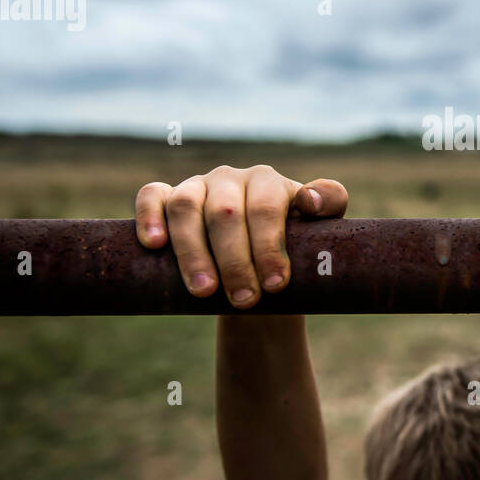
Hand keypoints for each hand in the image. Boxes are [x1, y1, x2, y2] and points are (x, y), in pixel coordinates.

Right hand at [135, 165, 347, 307]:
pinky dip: (149, 216)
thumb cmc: (293, 250)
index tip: (275, 285)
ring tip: (204, 291)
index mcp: (269, 182)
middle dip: (235, 261)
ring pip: (186, 207)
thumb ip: (329, 204)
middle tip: (245, 300)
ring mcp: (197, 186)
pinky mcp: (168, 197)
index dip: (269, 246)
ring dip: (193, 251)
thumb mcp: (319, 230)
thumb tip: (308, 200)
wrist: (258, 273)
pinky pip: (152, 195)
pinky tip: (154, 244)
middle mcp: (231, 178)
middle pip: (226, 213)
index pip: (267, 207)